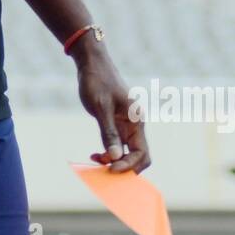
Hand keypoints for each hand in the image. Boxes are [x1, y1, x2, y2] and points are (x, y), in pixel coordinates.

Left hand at [71, 37, 150, 173]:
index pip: (141, 153)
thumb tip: (115, 157)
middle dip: (123, 166)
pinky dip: (108, 153)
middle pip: (138, 156)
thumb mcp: (101, 108)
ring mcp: (126, 126)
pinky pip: (117, 146)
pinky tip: (94, 154)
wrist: (93, 64)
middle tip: (103, 169)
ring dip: (113, 161)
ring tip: (94, 159)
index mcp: (136, 121)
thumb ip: (109, 133)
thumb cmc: (97, 82)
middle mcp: (134, 125)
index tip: (110, 169)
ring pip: (126, 153)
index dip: (128, 165)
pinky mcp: (116, 124)